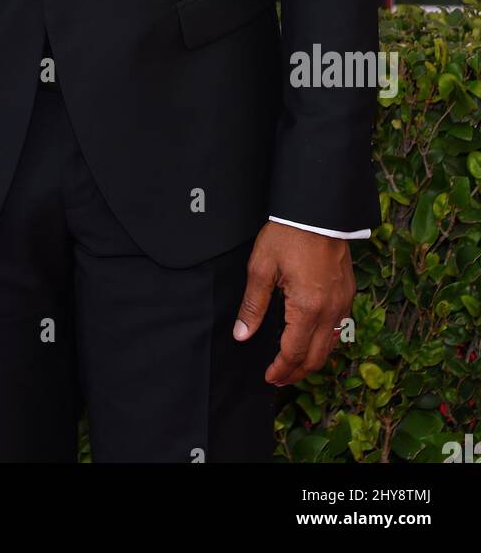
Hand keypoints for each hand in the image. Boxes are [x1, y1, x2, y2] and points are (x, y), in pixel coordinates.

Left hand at [235, 221, 354, 385]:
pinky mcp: (348, 294)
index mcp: (307, 307)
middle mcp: (331, 310)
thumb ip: (253, 304)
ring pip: (331, 346)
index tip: (268, 377)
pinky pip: (338, 329)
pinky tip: (310, 339)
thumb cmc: (289, 234)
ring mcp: (343, 303)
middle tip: (279, 378)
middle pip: (317, 358)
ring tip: (292, 364)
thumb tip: (242, 334)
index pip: (294, 352)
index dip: (280, 369)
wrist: (318, 211)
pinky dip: (324, 342)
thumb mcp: (261, 267)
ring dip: (312, 360)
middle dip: (297, 372)